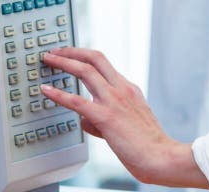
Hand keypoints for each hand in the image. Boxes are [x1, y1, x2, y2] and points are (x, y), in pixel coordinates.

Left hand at [41, 47, 208, 187]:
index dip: (84, 56)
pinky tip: (46, 91)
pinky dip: (59, 94)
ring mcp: (114, 100)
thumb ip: (104, 118)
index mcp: (128, 88)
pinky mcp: (106, 117)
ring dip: (64, 62)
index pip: (103, 63)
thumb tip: (83, 120)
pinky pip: (77, 101)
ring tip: (48, 60)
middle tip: (55, 51)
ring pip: (85, 71)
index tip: (70, 54)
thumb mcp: (128, 123)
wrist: (161, 157)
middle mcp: (121, 88)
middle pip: (95, 57)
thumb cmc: (147, 145)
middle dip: (72, 51)